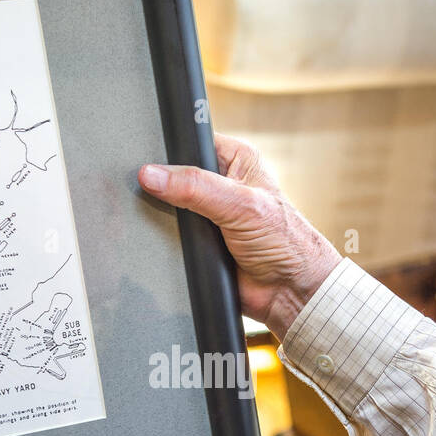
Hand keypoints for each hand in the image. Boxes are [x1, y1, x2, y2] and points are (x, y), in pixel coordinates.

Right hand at [138, 133, 341, 338]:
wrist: (287, 292)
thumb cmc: (284, 242)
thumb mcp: (240, 204)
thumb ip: (196, 188)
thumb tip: (153, 175)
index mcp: (235, 160)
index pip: (192, 143)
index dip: (170, 152)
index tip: (148, 162)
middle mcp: (220, 182)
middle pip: (175, 176)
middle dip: (163, 187)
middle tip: (152, 194)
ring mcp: (207, 213)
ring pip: (169, 208)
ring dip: (164, 218)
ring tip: (163, 222)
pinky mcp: (198, 241)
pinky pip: (171, 236)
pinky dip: (166, 241)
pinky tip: (164, 243)